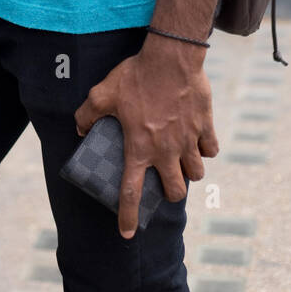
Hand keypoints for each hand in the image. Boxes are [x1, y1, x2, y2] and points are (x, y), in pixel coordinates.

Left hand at [74, 37, 218, 238]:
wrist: (171, 57)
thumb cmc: (136, 76)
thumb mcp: (103, 92)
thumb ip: (87, 113)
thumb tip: (79, 127)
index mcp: (139, 148)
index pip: (131, 194)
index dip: (128, 217)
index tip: (127, 234)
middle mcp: (166, 151)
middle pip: (175, 192)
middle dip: (171, 192)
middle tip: (165, 179)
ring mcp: (188, 141)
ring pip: (197, 173)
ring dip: (189, 171)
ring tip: (181, 159)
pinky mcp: (206, 128)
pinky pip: (211, 149)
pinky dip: (205, 148)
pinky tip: (197, 139)